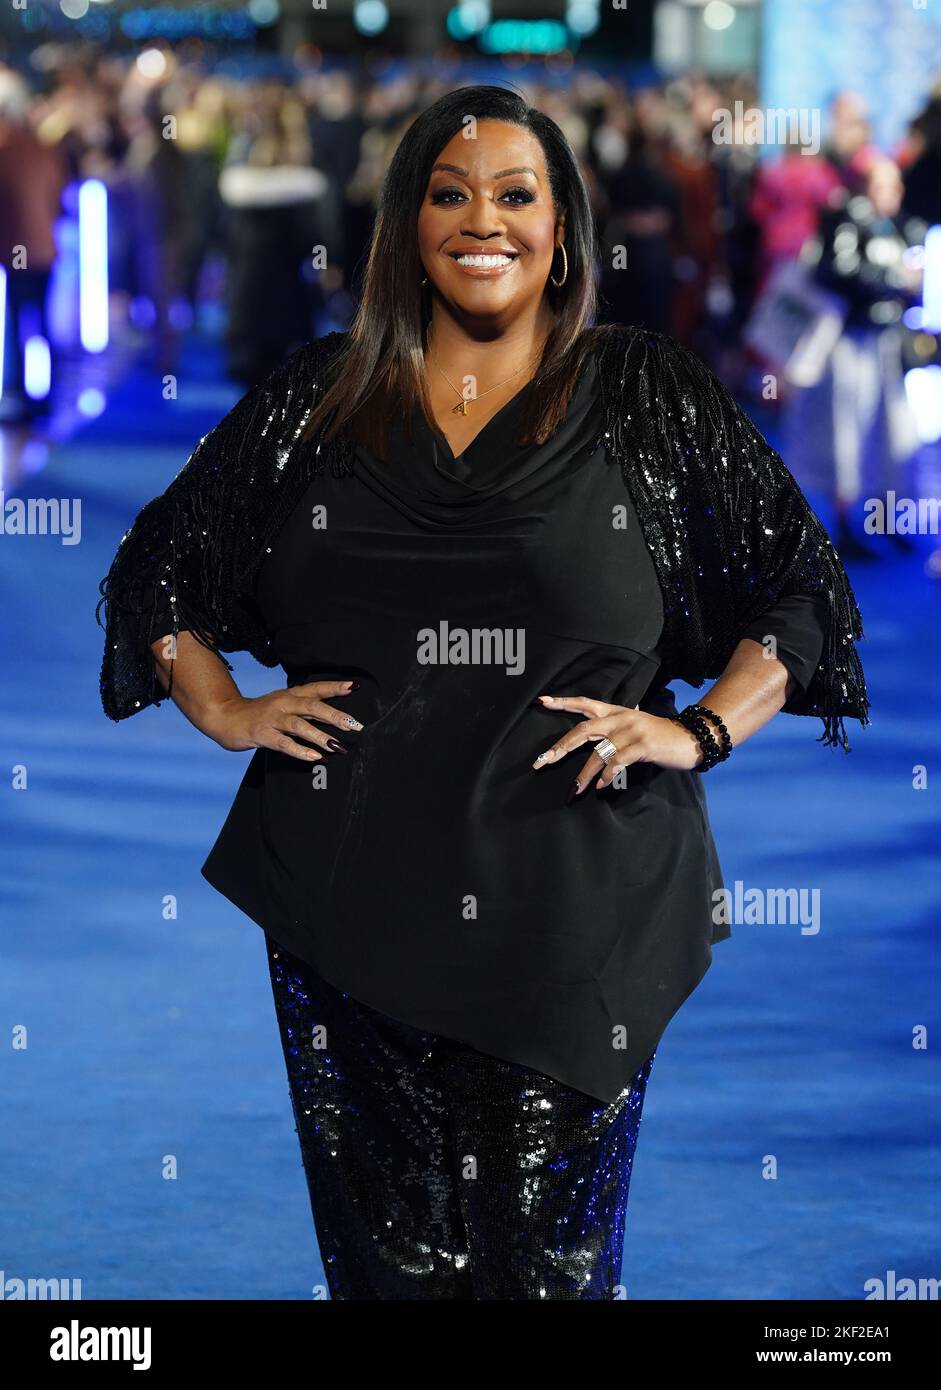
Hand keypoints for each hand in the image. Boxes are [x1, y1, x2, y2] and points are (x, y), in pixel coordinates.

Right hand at [204, 679, 363, 759]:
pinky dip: (300, 751)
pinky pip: (284, 744)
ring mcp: (272, 719)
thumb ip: (305, 709)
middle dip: (335, 716)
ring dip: (320, 736)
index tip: (353, 687)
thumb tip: (333, 716)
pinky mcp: (262, 735)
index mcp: (290, 694)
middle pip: (312, 706)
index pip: (315, 688)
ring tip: (337, 746)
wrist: (225, 717)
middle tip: (354, 725)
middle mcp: (283, 703)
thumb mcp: (282, 705)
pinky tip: (314, 757)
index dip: (334, 687)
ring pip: (299, 725)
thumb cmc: (259, 713)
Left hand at [531, 694, 701, 796]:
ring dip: (584, 773)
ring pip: (599, 752)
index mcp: (616, 712)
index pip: (585, 703)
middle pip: (584, 729)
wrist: (690, 738)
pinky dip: (607, 776)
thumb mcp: (635, 726)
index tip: (542, 702)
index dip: (563, 702)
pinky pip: (618, 762)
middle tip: (543, 760)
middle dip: (561, 746)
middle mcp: (621, 718)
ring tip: (575, 789)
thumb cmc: (659, 736)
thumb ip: (613, 730)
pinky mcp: (643, 746)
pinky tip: (602, 786)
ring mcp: (632, 731)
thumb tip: (591, 742)